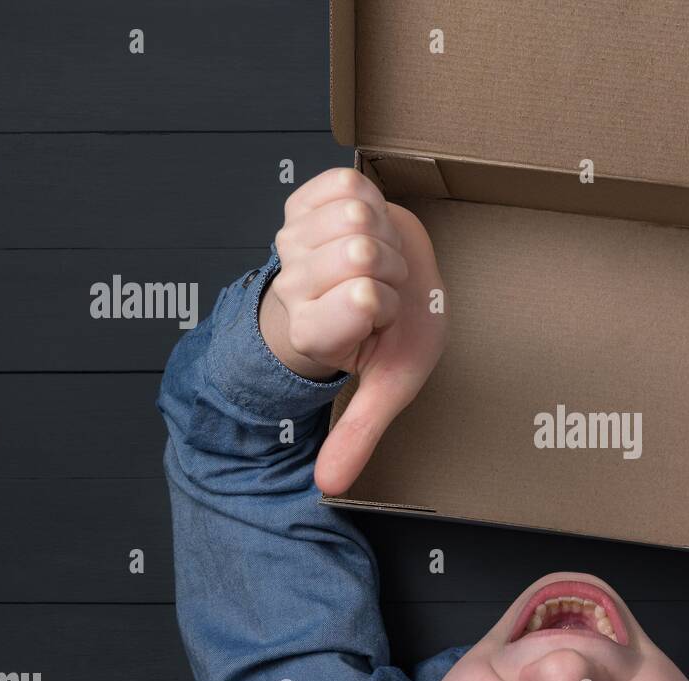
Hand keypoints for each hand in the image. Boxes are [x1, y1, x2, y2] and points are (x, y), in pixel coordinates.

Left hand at [260, 167, 446, 494]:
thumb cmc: (396, 331)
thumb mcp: (389, 384)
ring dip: (381, 234)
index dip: (386, 301)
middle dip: (390, 268)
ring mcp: (291, 240)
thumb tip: (326, 488)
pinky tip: (361, 224)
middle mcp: (291, 287)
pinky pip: (346, 184)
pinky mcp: (300, 199)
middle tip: (385, 288)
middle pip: (361, 252)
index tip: (384, 315)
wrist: (384, 281)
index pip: (361, 297)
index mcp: (312, 334)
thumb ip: (359, 433)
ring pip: (355, 215)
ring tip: (375, 258)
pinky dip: (368, 200)